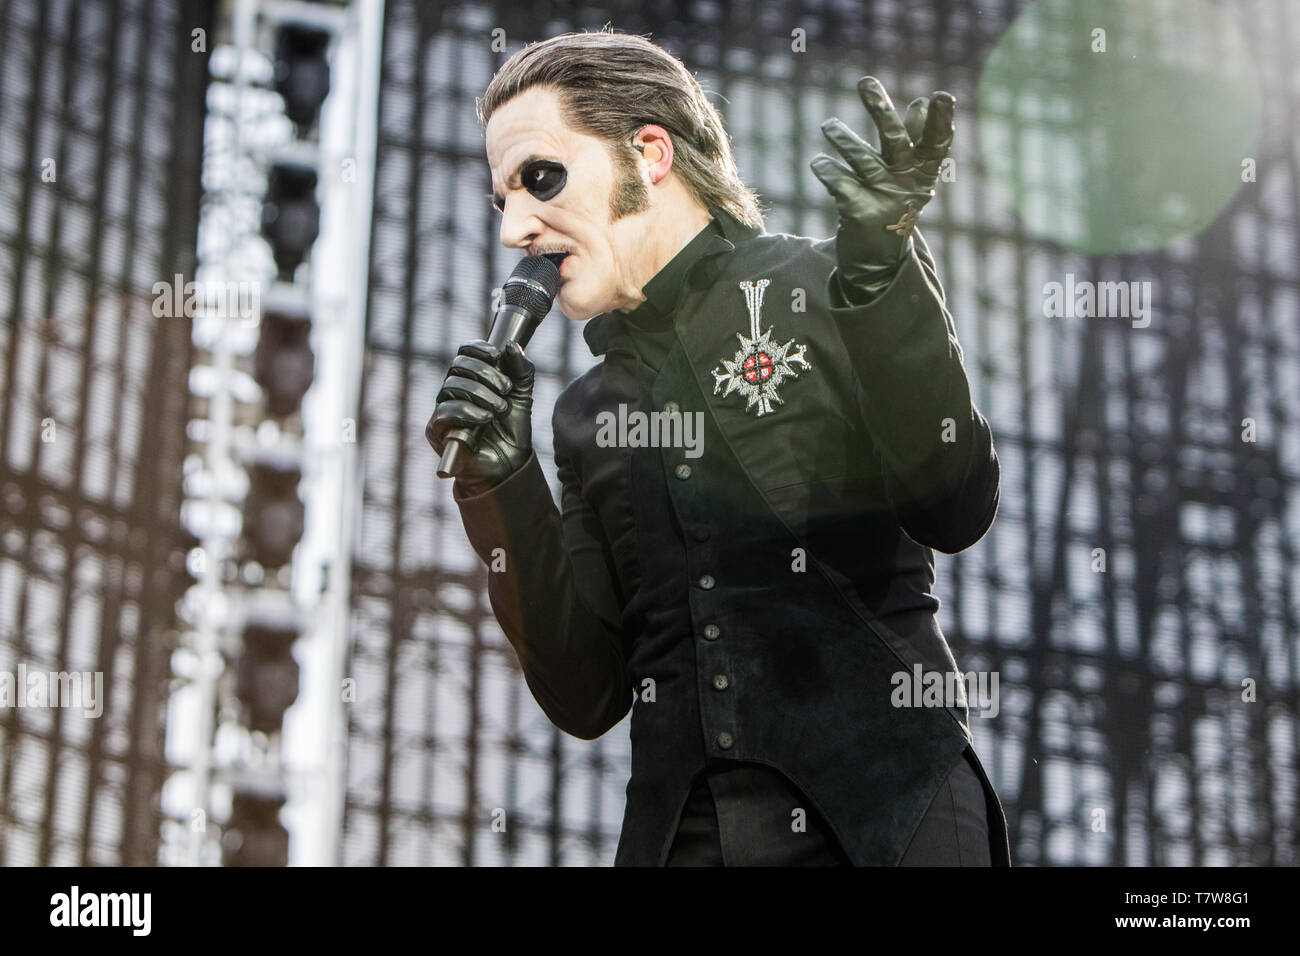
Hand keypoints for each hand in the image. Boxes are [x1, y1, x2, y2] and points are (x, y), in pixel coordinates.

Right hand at [426, 340, 533, 496]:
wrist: (509, 465)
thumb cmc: (511, 430)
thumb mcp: (523, 395)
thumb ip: (521, 369)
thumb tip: (510, 345)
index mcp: (470, 379)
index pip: (464, 353)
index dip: (478, 349)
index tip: (496, 355)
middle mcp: (452, 391)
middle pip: (457, 365)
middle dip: (485, 373)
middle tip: (506, 389)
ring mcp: (442, 410)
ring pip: (452, 385)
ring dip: (481, 394)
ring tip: (501, 408)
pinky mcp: (436, 431)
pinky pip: (445, 411)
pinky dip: (468, 411)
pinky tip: (485, 418)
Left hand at [810, 76, 954, 298]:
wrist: (877, 262)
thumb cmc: (894, 206)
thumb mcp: (910, 175)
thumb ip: (915, 138)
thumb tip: (921, 100)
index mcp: (924, 171)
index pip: (936, 142)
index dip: (941, 120)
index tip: (941, 96)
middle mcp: (906, 183)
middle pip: (895, 141)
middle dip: (880, 109)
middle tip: (865, 81)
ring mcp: (884, 199)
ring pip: (861, 159)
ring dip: (843, 138)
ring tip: (828, 125)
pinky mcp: (859, 214)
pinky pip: (838, 183)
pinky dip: (826, 169)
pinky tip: (818, 163)